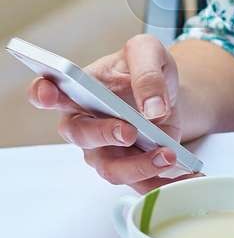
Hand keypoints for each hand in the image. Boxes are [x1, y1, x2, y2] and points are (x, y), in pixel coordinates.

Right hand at [29, 34, 188, 193]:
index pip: (47, 92)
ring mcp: (104, 150)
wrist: (170, 93)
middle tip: (129, 131)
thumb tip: (152, 108)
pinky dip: (164, 183)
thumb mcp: (150, 53)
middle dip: (103, 134)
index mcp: (78, 89)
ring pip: (110, 169)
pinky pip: (141, 185)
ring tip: (169, 155)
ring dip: (140, 165)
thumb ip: (147, 73)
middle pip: (80, 136)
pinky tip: (187, 176)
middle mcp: (85, 123)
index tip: (49, 92)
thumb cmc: (148, 69)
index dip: (42, 93)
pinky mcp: (130, 168)